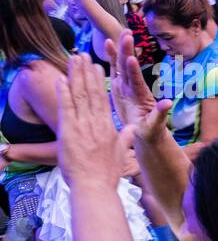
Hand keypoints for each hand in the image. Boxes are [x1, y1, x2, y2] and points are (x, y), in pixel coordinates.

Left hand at [57, 54, 131, 189]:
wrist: (95, 185)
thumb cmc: (106, 173)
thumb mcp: (120, 153)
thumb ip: (125, 138)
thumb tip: (133, 130)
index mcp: (108, 126)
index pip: (102, 98)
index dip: (98, 81)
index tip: (95, 66)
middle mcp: (96, 122)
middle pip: (90, 91)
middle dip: (85, 71)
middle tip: (82, 55)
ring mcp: (83, 126)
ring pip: (79, 95)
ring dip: (74, 75)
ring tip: (72, 60)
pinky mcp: (70, 131)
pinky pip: (66, 107)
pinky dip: (63, 92)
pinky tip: (61, 79)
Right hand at [104, 30, 169, 140]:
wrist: (145, 132)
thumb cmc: (150, 130)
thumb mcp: (155, 124)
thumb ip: (161, 113)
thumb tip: (168, 103)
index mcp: (141, 96)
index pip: (137, 81)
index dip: (134, 70)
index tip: (132, 58)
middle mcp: (133, 87)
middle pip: (129, 67)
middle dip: (128, 51)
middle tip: (127, 34)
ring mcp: (125, 85)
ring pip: (122, 64)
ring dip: (121, 49)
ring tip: (121, 33)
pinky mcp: (118, 86)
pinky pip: (114, 69)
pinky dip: (111, 56)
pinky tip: (108, 42)